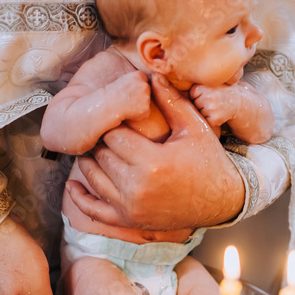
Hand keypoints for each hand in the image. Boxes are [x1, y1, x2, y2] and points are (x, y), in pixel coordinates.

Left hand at [69, 74, 245, 229]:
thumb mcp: (194, 127)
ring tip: (95, 146)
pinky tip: (73, 183)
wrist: (221, 200)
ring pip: (92, 177)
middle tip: (101, 127)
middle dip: (100, 140)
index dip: (111, 121)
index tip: (114, 113)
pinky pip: (93, 211)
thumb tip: (151, 74)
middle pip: (100, 154)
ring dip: (89, 160)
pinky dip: (79, 197)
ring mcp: (130, 208)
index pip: (113, 134)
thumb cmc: (208, 160)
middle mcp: (137, 187)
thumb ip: (170, 101)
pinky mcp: (128, 221)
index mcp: (152, 162)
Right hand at [110, 70, 151, 121]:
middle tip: (129, 98)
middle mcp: (145, 85)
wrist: (108, 105)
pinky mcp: (146, 108)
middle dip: (141, 94)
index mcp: (139, 75)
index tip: (131, 90)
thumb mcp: (124, 79)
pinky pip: (145, 111)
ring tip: (128, 105)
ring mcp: (146, 97)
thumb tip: (146, 82)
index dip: (138, 86)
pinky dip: (140, 113)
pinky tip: (130, 111)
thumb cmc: (113, 93)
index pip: (145, 80)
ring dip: (141, 104)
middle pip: (148, 90)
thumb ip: (135, 80)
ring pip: (147, 101)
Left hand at [189, 84, 237, 126]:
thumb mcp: (208, 83)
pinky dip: (210, 120)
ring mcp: (211, 108)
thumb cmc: (219, 92)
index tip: (207, 94)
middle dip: (200, 105)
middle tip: (212, 101)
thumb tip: (170, 87)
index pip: (191, 95)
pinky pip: (205, 122)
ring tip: (214, 107)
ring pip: (198, 114)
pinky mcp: (215, 119)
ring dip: (204, 113)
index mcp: (203, 86)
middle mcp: (207, 96)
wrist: (237, 101)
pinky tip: (217, 114)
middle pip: (193, 105)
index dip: (197, 97)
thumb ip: (194, 86)